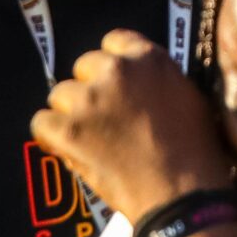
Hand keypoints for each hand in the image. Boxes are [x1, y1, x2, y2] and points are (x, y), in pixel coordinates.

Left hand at [32, 29, 232, 222]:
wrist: (181, 194)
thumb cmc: (195, 151)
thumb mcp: (187, 98)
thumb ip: (158, 81)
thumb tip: (142, 85)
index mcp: (148, 58)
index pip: (113, 41)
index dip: (111, 66)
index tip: (115, 85)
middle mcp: (116, 70)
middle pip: (83, 66)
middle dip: (90, 89)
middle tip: (103, 118)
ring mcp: (90, 100)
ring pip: (60, 95)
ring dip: (71, 114)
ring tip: (88, 139)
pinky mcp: (69, 130)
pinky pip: (41, 123)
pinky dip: (51, 137)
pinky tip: (67, 149)